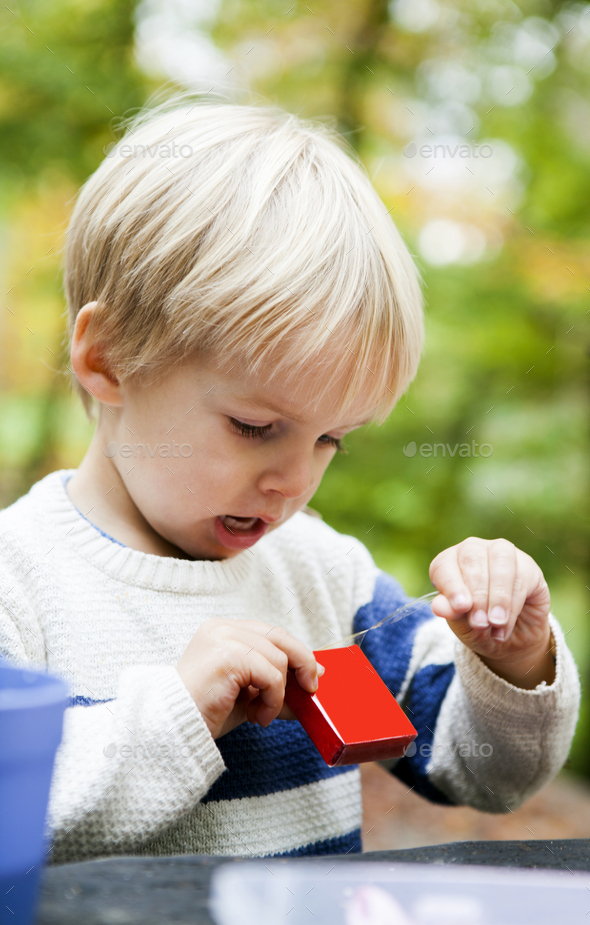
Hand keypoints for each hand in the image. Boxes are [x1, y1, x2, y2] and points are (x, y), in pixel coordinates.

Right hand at [176, 618, 320, 738]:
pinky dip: (272, 700)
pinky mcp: (228, 656)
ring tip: (260, 714)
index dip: (297, 652)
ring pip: (278, 660)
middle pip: (280, 637)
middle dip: (303, 663)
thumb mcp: (249, 696)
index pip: (272, 633)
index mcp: (224, 630)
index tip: (311, 676)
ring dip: (278, 695)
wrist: (174, 728)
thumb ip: (276, 685)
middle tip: (309, 692)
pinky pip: (271, 676)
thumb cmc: (206, 712)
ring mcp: (224, 638)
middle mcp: (223, 627)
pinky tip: (256, 716)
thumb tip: (315, 680)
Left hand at [429, 537, 553, 688]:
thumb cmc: (478, 627)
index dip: (451, 586)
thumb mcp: (461, 625)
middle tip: (479, 623)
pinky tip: (505, 625)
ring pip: (500, 564)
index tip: (460, 607)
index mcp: (450, 561)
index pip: (444, 565)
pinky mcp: (528, 566)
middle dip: (477, 595)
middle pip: (473, 561)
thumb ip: (451, 613)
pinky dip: (513, 605)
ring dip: (498, 597)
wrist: (511, 640)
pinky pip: (521, 578)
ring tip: (495, 623)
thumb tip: (438, 607)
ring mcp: (503, 553)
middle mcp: (475, 550)